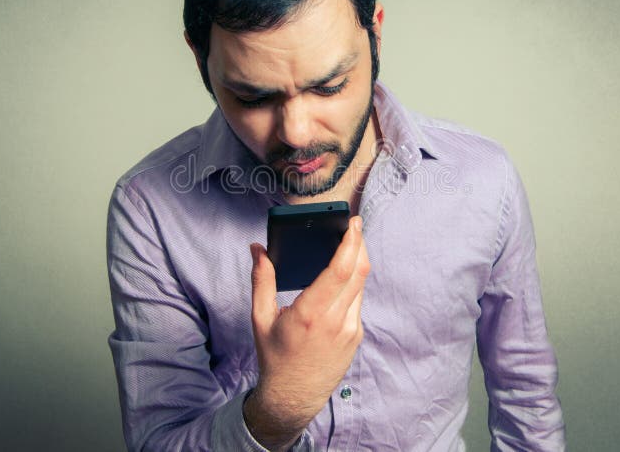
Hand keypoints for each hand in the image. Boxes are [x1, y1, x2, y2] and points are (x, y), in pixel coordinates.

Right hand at [244, 216, 369, 450]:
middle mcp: (335, 321)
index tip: (352, 222)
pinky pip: (357, 300)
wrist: (293, 397)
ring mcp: (350, 329)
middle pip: (359, 271)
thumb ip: (261, 281)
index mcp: (310, 314)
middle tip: (353, 225)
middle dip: (359, 243)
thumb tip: (258, 250)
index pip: (340, 270)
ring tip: (349, 243)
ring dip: (358, 261)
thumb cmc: (274, 357)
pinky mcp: (356, 335)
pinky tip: (343, 274)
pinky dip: (352, 282)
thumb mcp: (260, 318)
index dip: (351, 242)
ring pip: (361, 285)